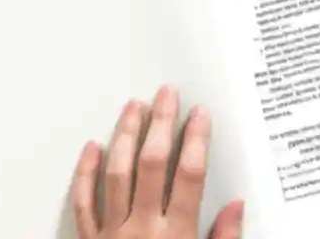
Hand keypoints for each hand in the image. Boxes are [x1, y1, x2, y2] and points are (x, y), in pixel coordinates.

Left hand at [72, 86, 244, 238]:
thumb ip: (224, 238)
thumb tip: (237, 205)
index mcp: (178, 235)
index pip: (190, 176)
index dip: (196, 140)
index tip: (200, 115)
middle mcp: (144, 229)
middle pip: (152, 164)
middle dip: (162, 123)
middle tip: (166, 95)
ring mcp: (113, 234)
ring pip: (117, 174)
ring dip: (126, 136)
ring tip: (133, 107)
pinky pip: (83, 202)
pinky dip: (85, 173)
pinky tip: (93, 147)